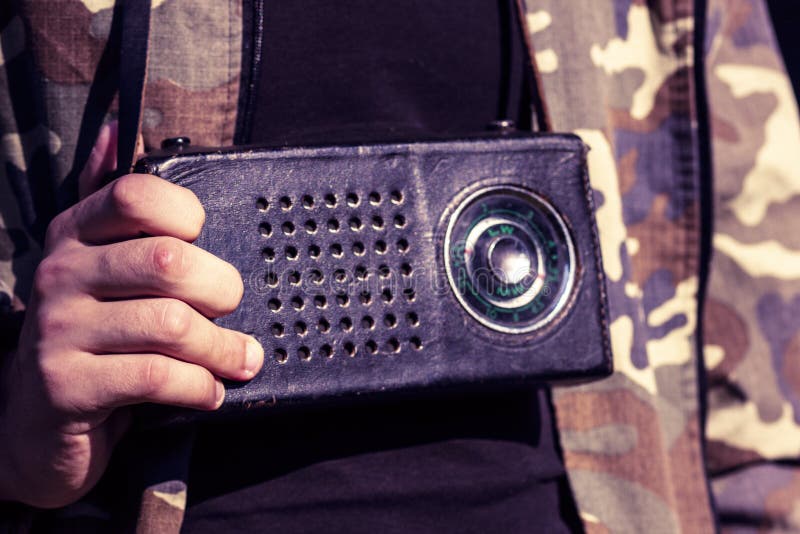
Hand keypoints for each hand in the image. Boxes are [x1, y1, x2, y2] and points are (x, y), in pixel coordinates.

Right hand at [0, 123, 263, 507]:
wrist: (38, 420)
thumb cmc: (94, 333)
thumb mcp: (100, 264)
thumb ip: (117, 204)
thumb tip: (121, 128)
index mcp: (75, 233)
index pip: (136, 194)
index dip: (186, 214)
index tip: (203, 240)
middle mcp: (60, 273)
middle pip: (167, 261)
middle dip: (221, 291)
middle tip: (230, 311)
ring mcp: (58, 331)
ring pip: (172, 325)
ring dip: (223, 349)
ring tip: (239, 361)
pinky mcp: (67, 387)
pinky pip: (157, 377)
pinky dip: (200, 387)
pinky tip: (208, 392)